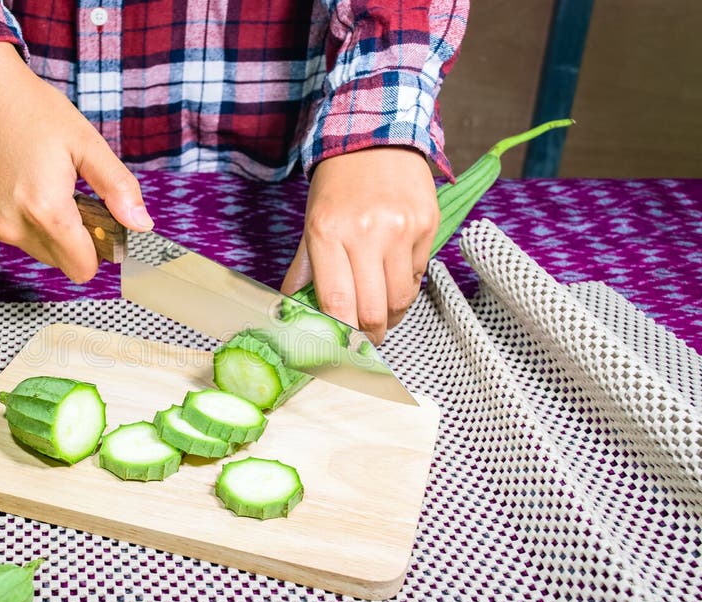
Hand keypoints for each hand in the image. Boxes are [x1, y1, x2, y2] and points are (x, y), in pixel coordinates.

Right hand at [0, 42, 152, 282]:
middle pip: (57, 260)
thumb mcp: (86, 142)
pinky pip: (1, 233)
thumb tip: (142, 224)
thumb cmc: (31, 108)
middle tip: (66, 194)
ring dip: (39, 226)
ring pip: (29, 247)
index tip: (96, 222)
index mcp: (45, 210)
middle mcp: (10, 226)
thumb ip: (117, 188)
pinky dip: (11, 216)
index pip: (81, 268)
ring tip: (35, 182)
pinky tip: (8, 181)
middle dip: (69, 236)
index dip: (97, 250)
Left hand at [281, 148, 438, 344]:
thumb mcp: (312, 222)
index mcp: (327, 233)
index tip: (342, 348)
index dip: (341, 336)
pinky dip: (406, 286)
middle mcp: (365, 233)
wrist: (377, 136)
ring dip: (390, 315)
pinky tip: (394, 277)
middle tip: (365, 339)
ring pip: (400, 299)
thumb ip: (305, 270)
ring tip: (380, 311)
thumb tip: (291, 311)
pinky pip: (419, 275)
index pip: (336, 304)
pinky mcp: (428, 225)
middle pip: (372, 311)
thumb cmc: (339, 183)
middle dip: (369, 335)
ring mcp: (401, 230)